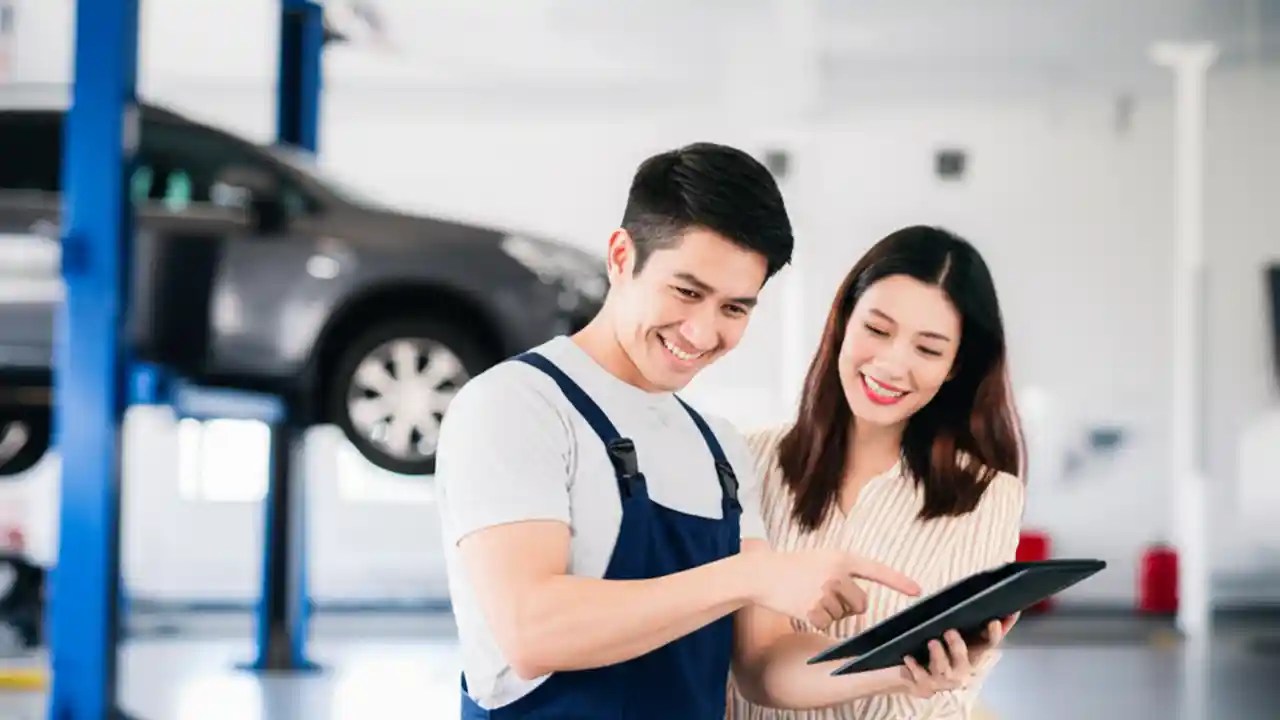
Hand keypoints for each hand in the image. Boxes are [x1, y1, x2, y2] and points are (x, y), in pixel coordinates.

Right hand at [749, 550, 920, 630]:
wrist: (761, 574)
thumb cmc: (792, 567)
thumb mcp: (821, 559)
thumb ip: (842, 573)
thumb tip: (860, 604)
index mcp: (841, 558)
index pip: (876, 570)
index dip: (898, 581)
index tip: (918, 590)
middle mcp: (837, 574)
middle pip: (861, 604)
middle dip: (848, 605)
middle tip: (823, 594)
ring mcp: (825, 592)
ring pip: (843, 615)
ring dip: (828, 611)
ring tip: (807, 595)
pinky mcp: (814, 610)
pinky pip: (827, 624)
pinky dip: (815, 619)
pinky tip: (801, 606)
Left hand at [898, 614, 1018, 698]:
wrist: (920, 680)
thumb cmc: (947, 657)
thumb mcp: (966, 641)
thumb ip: (984, 628)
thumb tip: (1010, 610)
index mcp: (973, 657)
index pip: (989, 646)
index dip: (994, 634)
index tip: (993, 621)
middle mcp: (960, 671)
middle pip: (964, 659)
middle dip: (958, 646)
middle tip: (950, 631)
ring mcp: (942, 680)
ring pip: (942, 669)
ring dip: (938, 655)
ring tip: (932, 642)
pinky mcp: (924, 684)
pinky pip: (919, 675)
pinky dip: (914, 666)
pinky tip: (909, 656)